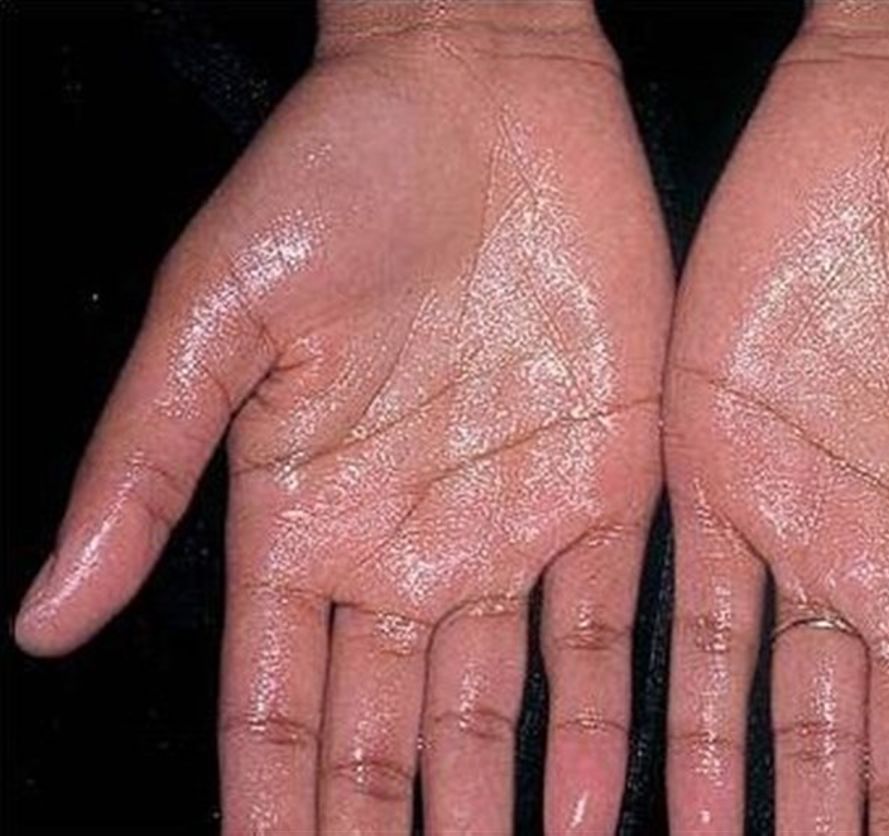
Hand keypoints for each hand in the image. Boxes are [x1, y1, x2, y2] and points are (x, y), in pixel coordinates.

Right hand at [15, 5, 671, 832]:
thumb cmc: (333, 179)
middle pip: (386, 736)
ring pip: (498, 712)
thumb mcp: (217, 319)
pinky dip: (601, 725)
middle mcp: (404, 546)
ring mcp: (510, 525)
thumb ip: (141, 469)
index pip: (272, 706)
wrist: (483, 93)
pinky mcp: (608, 485)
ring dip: (494, 809)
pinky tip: (591, 807)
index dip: (270, 803)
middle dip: (383, 830)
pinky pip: (605, 634)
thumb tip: (39, 617)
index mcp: (298, 519)